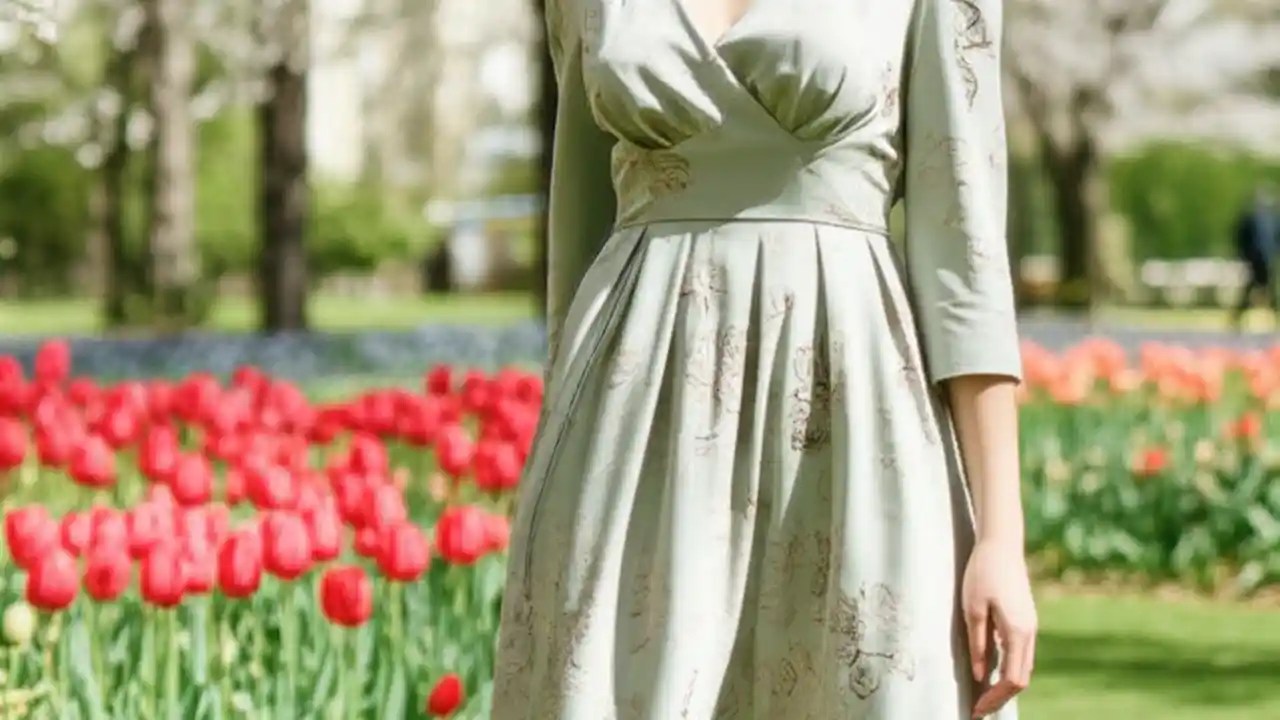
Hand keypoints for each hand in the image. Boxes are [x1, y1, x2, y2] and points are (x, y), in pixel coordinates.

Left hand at [962, 539, 1036, 717]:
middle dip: (1001, 696)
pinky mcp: (1025, 619)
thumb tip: (980, 675)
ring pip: (1023, 667)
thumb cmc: (983, 572)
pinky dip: (1009, 668)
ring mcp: (1030, 626)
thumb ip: (977, 643)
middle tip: (978, 707)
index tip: (977, 709)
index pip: (1012, 680)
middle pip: (1021, 678)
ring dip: (1006, 684)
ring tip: (983, 694)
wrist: (1002, 544)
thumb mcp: (972, 608)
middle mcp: (1029, 633)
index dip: (995, 698)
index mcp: (1017, 632)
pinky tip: (992, 670)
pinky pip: (1021, 653)